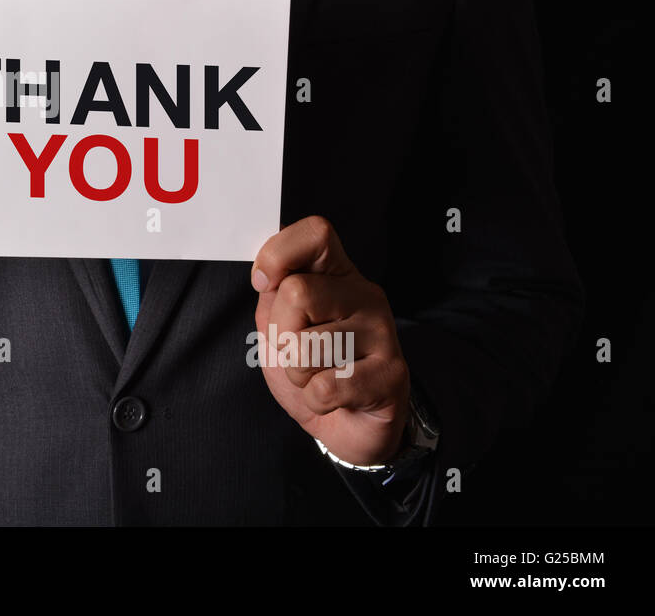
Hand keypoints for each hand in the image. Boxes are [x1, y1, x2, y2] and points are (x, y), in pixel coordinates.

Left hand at [250, 216, 409, 466]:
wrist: (350, 424)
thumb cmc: (314, 368)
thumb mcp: (280, 324)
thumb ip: (273, 294)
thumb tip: (265, 274)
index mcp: (336, 273)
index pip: (316, 232)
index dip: (278, 254)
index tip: (264, 284)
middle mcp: (364, 294)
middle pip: (297, 293)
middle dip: (280, 334)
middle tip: (296, 351)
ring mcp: (382, 331)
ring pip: (306, 346)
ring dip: (298, 373)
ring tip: (319, 374)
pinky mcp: (392, 374)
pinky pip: (326, 387)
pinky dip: (315, 400)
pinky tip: (336, 396)